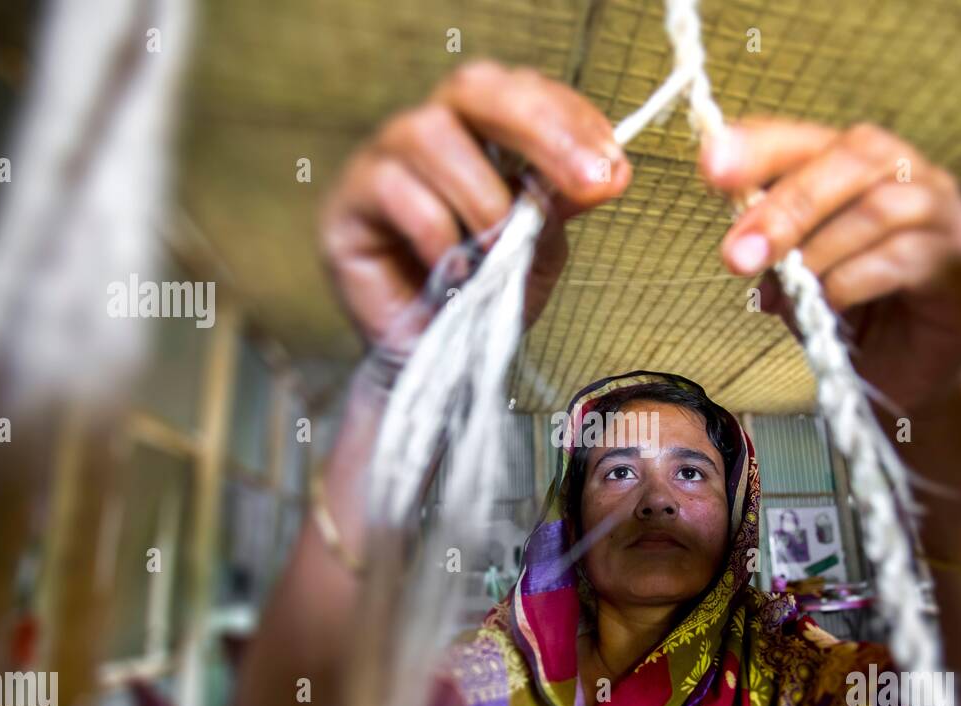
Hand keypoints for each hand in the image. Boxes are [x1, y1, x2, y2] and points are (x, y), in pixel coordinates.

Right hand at [320, 60, 630, 357]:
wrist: (436, 364)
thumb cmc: (482, 300)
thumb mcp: (540, 248)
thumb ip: (561, 204)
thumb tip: (605, 171)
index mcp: (476, 134)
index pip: (518, 91)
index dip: (568, 116)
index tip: (613, 167)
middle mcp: (426, 134)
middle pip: (471, 86)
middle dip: (538, 130)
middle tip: (586, 182)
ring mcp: (380, 162)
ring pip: (431, 136)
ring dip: (483, 197)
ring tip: (497, 252)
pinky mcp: (347, 206)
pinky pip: (397, 192)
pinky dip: (439, 234)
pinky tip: (452, 273)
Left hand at [699, 120, 960, 413]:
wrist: (904, 379)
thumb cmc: (851, 314)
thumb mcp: (795, 274)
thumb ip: (772, 245)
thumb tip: (739, 239)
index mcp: (863, 166)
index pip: (810, 137)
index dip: (761, 146)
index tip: (710, 168)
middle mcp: (913, 176)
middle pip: (854, 157)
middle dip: (788, 203)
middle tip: (739, 254)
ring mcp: (948, 218)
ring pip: (882, 206)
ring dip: (819, 248)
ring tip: (784, 291)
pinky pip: (908, 258)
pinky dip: (854, 280)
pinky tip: (828, 306)